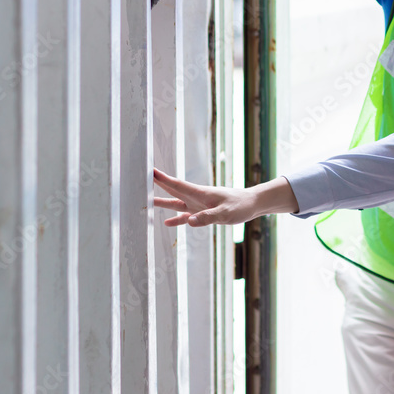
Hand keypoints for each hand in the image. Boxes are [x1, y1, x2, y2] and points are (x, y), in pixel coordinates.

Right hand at [151, 169, 297, 225]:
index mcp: (200, 194)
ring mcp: (199, 205)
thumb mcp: (225, 214)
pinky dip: (176, 219)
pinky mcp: (204, 213)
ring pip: (176, 203)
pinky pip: (186, 216)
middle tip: (141, 180)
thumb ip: (207, 218)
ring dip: (162, 202)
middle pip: (172, 190)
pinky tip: (167, 223)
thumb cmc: (240, 206)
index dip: (162, 179)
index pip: (177, 185)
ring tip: (146, 202)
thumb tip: (189, 222)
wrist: (252, 204)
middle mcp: (196, 198)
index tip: (149, 171)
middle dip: (157, 185)